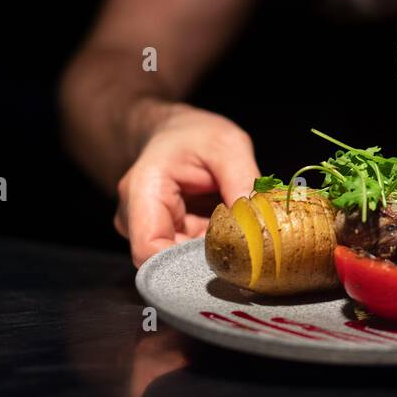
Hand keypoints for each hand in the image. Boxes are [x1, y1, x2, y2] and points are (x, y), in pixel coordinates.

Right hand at [114, 105, 260, 266]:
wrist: (176, 131)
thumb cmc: (196, 133)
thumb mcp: (227, 146)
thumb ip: (243, 182)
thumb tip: (262, 223)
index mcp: (142, 191)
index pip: (149, 251)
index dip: (188, 265)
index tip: (230, 258)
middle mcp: (134, 217)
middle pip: (167, 262)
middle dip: (208, 260)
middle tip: (248, 250)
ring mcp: (148, 229)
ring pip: (181, 261)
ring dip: (213, 253)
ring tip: (241, 234)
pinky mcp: (165, 236)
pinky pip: (188, 254)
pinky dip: (213, 248)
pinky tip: (231, 233)